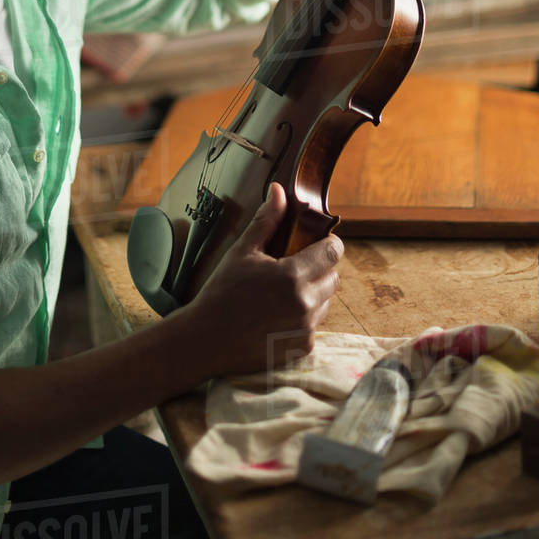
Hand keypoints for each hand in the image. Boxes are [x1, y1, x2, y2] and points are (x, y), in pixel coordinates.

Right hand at [184, 184, 342, 375]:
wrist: (206, 339)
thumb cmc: (221, 292)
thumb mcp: (242, 252)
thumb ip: (267, 221)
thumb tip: (278, 190)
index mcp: (292, 275)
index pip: (333, 252)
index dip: (328, 244)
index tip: (316, 243)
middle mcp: (305, 304)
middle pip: (333, 278)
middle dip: (319, 270)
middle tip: (292, 269)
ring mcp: (305, 329)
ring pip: (325, 302)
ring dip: (312, 295)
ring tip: (281, 294)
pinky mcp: (301, 348)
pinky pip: (314, 325)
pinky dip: (302, 319)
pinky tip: (276, 316)